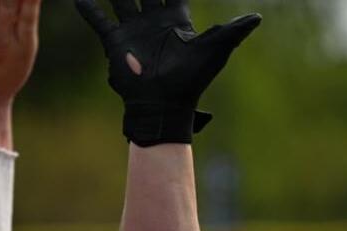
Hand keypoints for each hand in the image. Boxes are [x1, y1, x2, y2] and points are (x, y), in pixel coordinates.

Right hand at [75, 0, 261, 145]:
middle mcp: (153, 20)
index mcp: (176, 19)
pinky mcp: (115, 41)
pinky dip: (88, 8)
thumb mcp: (213, 52)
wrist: (162, 105)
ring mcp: (133, 29)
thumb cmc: (190, 81)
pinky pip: (99, 19)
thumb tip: (257, 18)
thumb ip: (232, 32)